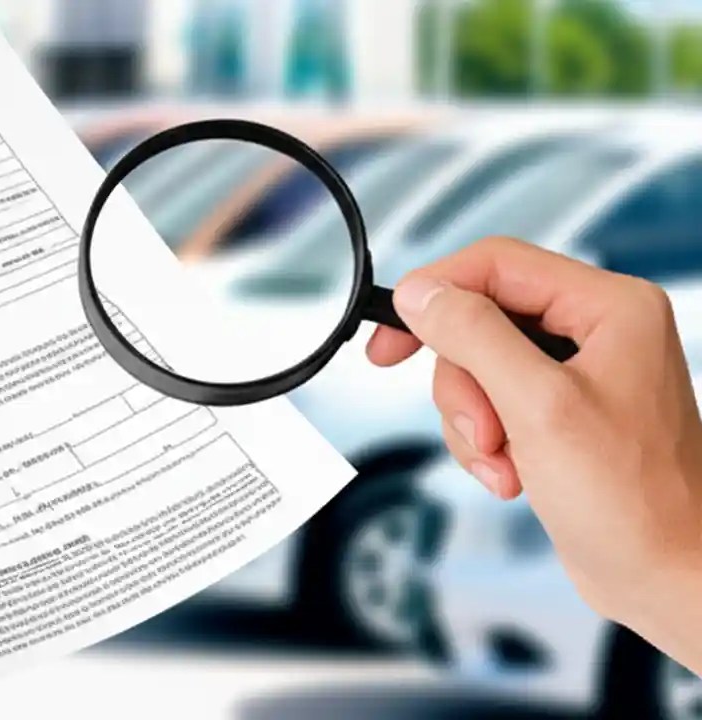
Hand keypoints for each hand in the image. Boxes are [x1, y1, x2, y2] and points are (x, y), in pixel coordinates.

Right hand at [368, 237, 701, 671]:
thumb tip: (420, 293)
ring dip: (473, 425)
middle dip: (464, 386)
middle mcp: (597, 330)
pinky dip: (486, 445)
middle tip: (482, 433)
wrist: (665, 578)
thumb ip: (474, 336)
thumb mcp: (537, 407)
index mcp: (610, 307)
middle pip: (479, 321)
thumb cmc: (632, 503)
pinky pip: (490, 405)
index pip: (495, 265)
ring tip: (504, 465)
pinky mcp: (560, 412)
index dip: (435, 295)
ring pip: (477, 367)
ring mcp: (578, 372)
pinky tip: (512, 476)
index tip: (391, 341)